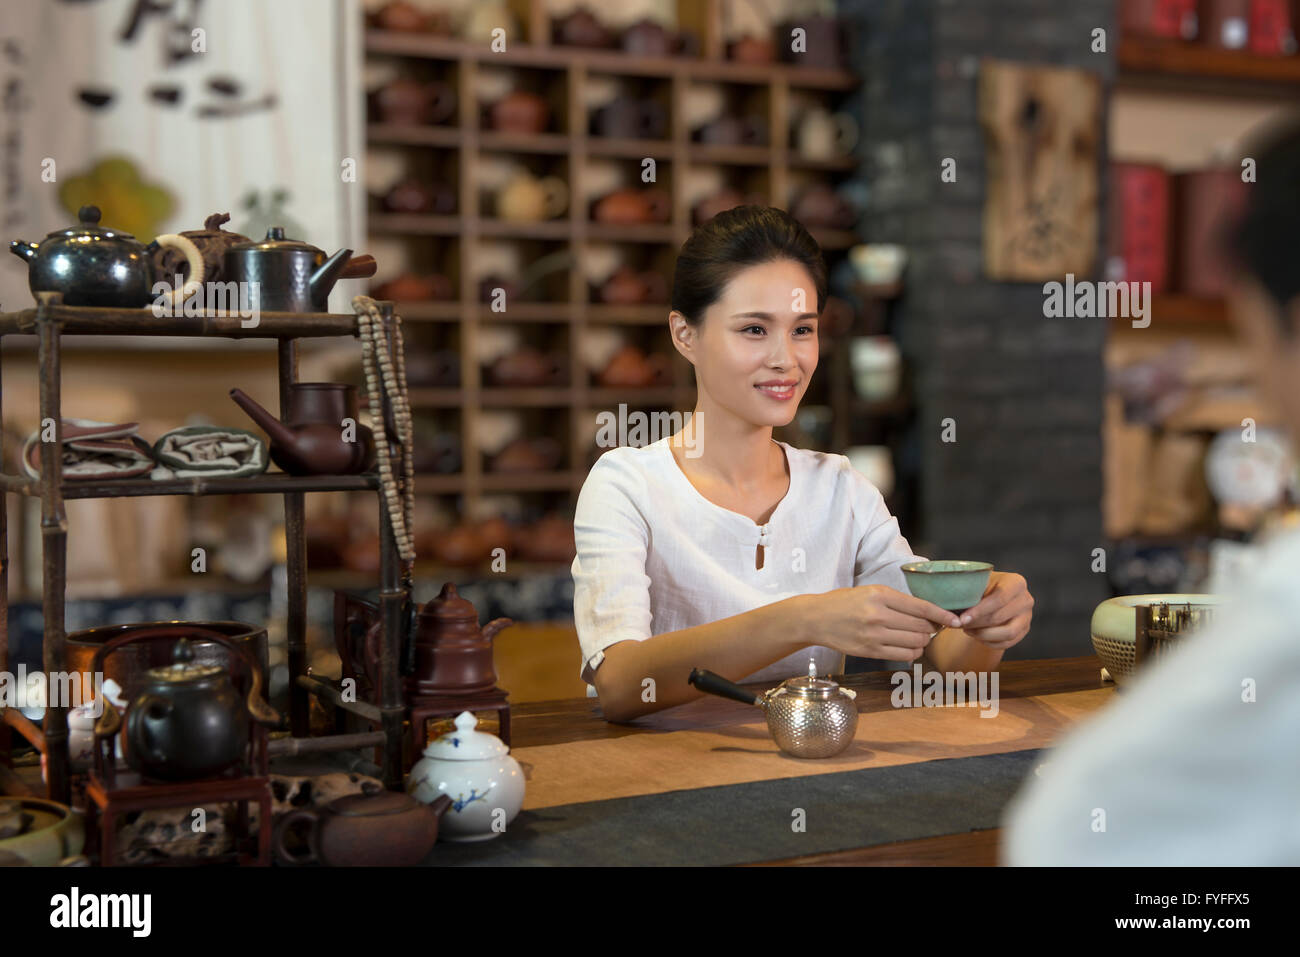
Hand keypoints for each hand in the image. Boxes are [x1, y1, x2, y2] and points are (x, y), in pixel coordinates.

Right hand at [812, 585, 961, 661]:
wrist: (816, 618)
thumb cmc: (844, 602)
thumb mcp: (869, 591)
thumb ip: (896, 601)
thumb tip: (927, 612)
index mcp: (880, 595)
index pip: (921, 607)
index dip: (941, 615)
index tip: (954, 620)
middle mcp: (878, 615)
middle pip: (921, 626)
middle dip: (932, 628)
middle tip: (931, 627)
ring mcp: (873, 635)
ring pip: (915, 642)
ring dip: (923, 641)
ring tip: (918, 636)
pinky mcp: (870, 651)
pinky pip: (903, 655)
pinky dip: (912, 652)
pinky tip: (909, 646)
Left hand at [956, 572, 1032, 649]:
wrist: (992, 593)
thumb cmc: (981, 586)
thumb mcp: (976, 582)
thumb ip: (968, 590)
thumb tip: (952, 604)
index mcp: (1016, 582)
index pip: (999, 599)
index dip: (979, 611)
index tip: (962, 619)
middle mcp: (1026, 599)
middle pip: (1000, 617)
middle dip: (977, 623)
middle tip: (959, 624)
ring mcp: (1027, 616)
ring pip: (1007, 633)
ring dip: (983, 635)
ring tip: (967, 630)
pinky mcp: (1024, 630)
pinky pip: (1007, 643)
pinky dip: (989, 642)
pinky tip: (976, 636)